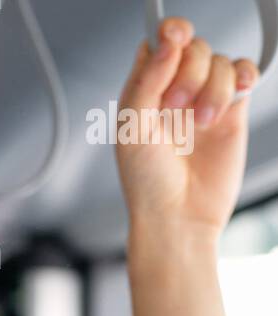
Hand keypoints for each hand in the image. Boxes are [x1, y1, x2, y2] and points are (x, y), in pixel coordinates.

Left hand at [115, 15, 258, 234]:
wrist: (178, 218)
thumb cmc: (147, 183)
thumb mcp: (133, 129)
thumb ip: (148, 80)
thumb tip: (167, 41)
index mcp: (144, 91)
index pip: (159, 43)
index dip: (169, 33)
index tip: (175, 37)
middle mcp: (174, 92)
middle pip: (193, 49)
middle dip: (189, 72)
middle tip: (177, 109)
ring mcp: (204, 101)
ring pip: (220, 62)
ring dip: (213, 87)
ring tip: (202, 123)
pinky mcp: (231, 113)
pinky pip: (243, 75)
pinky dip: (244, 74)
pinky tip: (239, 88)